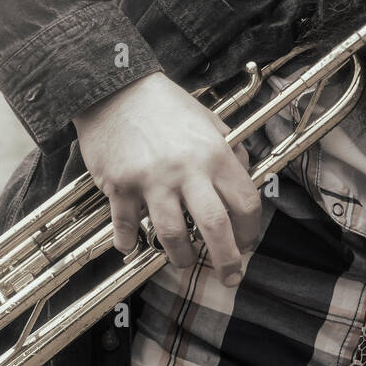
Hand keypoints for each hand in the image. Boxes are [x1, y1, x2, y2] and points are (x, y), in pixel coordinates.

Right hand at [71, 71, 260, 283]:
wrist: (115, 88)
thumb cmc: (166, 104)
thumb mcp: (209, 120)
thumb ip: (230, 150)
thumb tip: (247, 174)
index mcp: (214, 154)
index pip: (244, 202)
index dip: (250, 230)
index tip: (246, 243)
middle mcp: (186, 170)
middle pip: (215, 227)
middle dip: (226, 259)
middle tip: (230, 276)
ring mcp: (151, 180)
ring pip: (173, 235)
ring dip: (181, 257)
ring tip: (183, 261)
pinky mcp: (120, 186)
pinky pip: (125, 226)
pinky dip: (128, 242)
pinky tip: (131, 247)